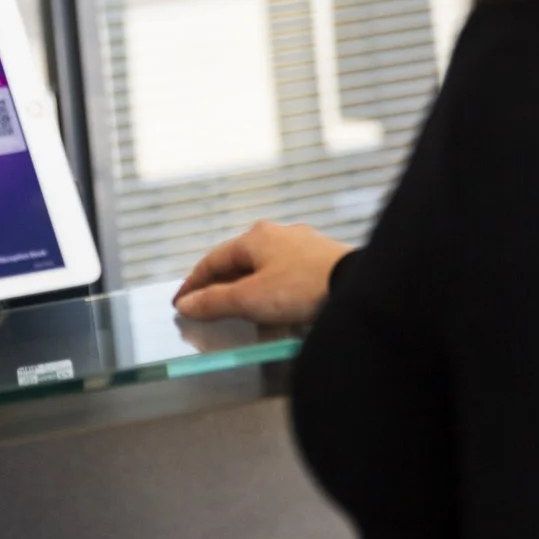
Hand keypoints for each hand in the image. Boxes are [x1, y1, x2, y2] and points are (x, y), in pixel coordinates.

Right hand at [173, 221, 350, 327]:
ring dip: (246, 283)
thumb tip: (186, 304)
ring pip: (264, 264)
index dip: (193, 283)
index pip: (212, 259)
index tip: (181, 301)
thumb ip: (214, 302)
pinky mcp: (324, 259)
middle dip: (220, 282)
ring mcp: (304, 245)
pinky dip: (271, 285)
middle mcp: (278, 234)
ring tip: (238, 304)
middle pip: (238, 259)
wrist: (357, 286)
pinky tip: (275, 300)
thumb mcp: (249, 299)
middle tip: (205, 303)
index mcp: (254, 238)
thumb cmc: (300, 288)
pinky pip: (287, 272)